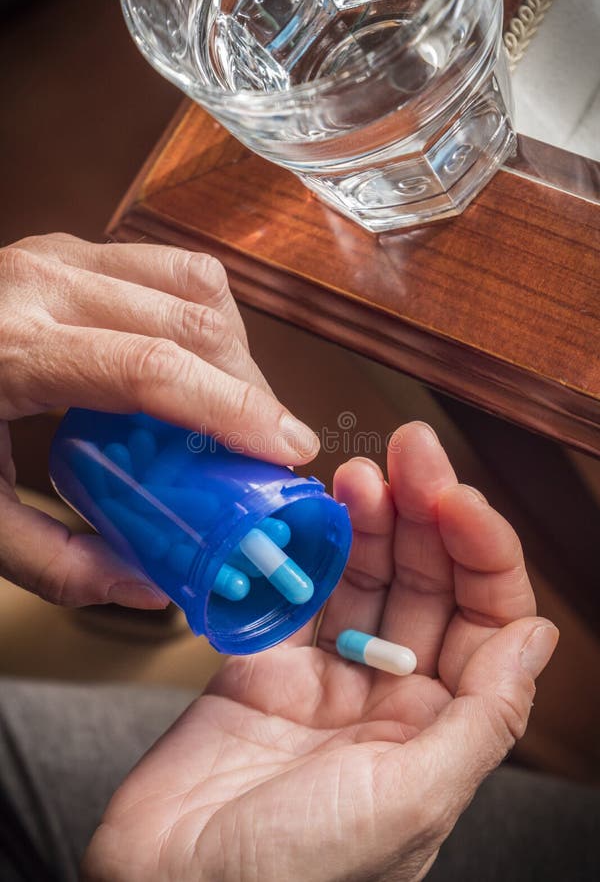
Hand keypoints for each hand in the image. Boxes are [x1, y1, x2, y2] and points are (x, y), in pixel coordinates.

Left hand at [0, 234, 318, 608]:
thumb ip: (57, 562)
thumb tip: (153, 586)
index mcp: (11, 348)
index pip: (154, 369)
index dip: (234, 411)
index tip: (288, 449)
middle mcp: (42, 283)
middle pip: (192, 322)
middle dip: (250, 389)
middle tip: (267, 449)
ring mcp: (58, 255)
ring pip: (194, 284)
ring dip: (234, 348)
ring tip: (236, 408)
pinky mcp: (70, 251)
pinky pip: (170, 269)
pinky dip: (205, 318)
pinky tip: (199, 365)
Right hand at [83, 422, 557, 881]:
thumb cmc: (294, 872)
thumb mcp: (411, 801)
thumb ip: (481, 718)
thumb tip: (538, 635)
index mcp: (442, 731)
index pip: (487, 620)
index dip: (481, 552)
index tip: (455, 497)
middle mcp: (393, 694)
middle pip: (428, 583)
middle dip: (426, 513)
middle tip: (410, 451)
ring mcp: (329, 673)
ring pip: (367, 576)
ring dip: (372, 519)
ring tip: (363, 474)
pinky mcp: (268, 660)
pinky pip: (300, 589)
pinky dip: (310, 546)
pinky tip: (318, 509)